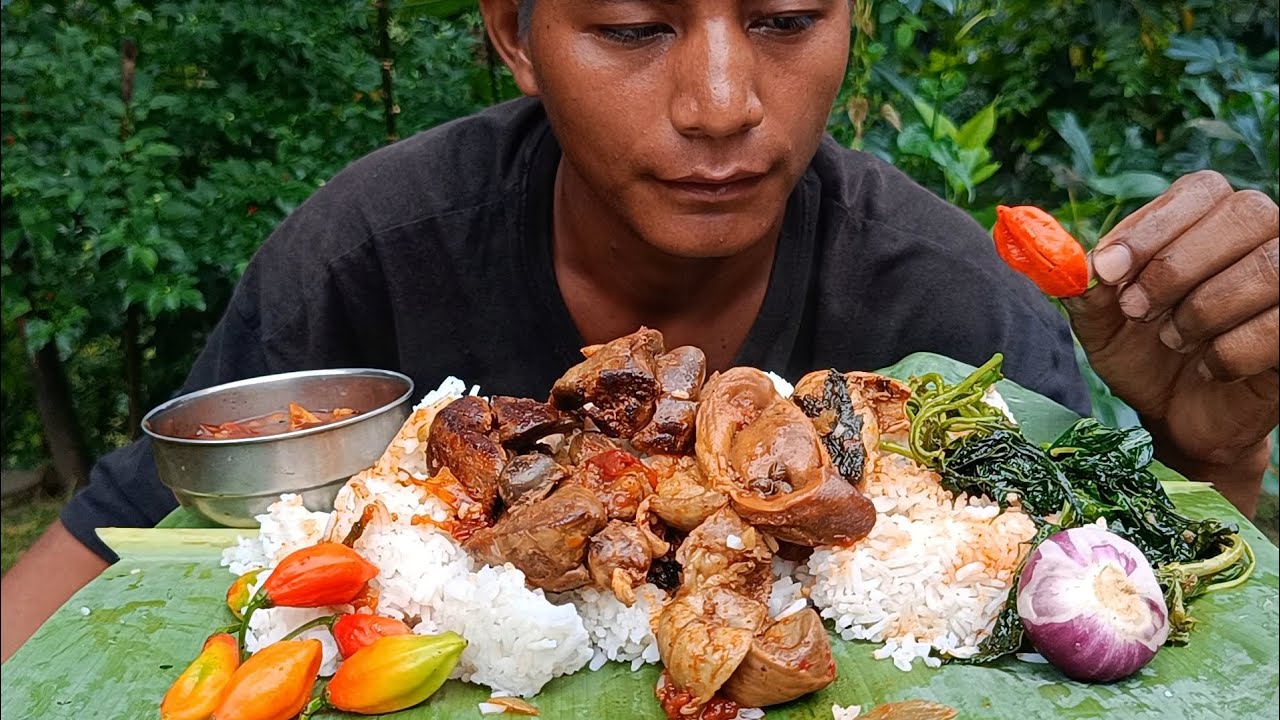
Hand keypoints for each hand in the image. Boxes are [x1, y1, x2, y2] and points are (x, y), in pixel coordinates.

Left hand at [1063, 170, 1278, 512]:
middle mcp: (1262, 239)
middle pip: (1244, 214)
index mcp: (1210, 219)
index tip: (1107, 270)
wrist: (1177, 419)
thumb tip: (1059, 258)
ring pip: (1269, 265)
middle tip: (1136, 310)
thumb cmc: (1143, 355)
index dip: (1152, 226)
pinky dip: (1232, 350)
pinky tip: (1209, 367)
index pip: (1200, 189)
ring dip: (1204, 307)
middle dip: (1177, 265)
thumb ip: (1085, 286)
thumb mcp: (1101, 321)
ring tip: (1172, 339)